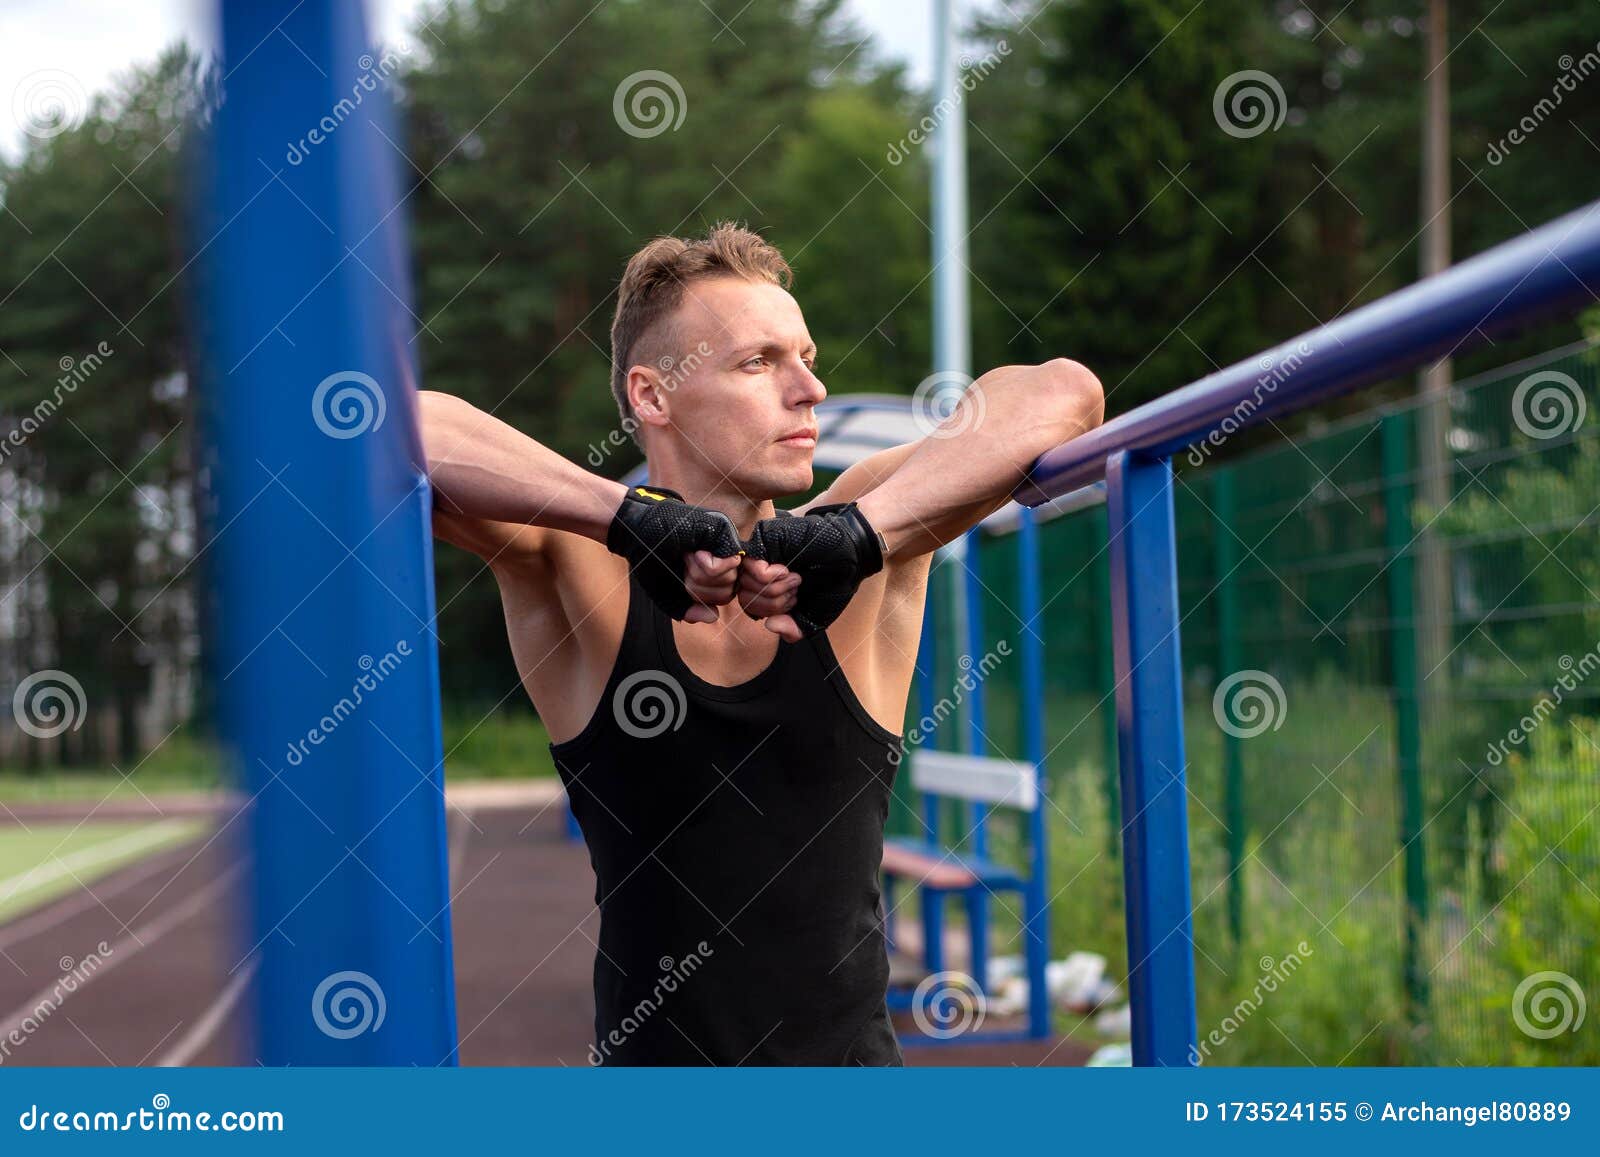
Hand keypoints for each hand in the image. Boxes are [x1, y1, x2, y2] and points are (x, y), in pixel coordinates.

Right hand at [606, 485, 742, 621]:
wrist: (637, 534)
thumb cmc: (652, 561)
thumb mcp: (670, 595)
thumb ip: (690, 610)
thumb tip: (715, 616)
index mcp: (714, 571)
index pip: (723, 598)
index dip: (701, 597)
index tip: (682, 578)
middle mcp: (723, 557)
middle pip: (728, 591)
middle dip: (699, 588)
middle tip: (683, 566)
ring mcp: (727, 543)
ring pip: (729, 579)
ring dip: (700, 574)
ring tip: (687, 556)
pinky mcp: (727, 532)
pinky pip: (729, 563)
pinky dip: (706, 564)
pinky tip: (693, 552)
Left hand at [742, 502, 884, 639]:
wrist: (850, 555)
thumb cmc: (833, 582)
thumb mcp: (812, 616)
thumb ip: (792, 630)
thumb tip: (769, 625)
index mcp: (766, 588)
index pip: (749, 608)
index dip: (772, 612)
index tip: (795, 601)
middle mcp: (759, 571)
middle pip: (745, 598)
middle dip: (774, 603)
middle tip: (797, 589)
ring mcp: (759, 554)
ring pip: (746, 583)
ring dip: (776, 589)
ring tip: (796, 578)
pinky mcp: (761, 539)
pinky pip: (751, 567)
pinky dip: (772, 576)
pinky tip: (788, 570)